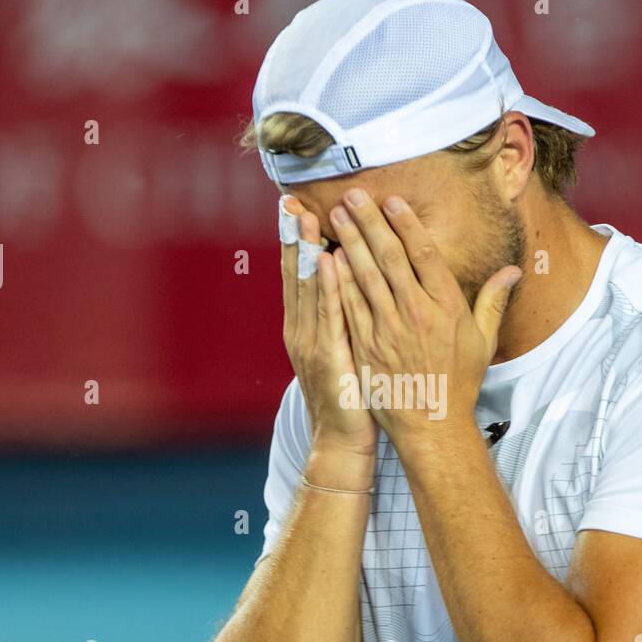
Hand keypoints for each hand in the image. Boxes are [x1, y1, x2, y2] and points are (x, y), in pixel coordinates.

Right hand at [280, 196, 377, 458]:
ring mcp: (311, 343)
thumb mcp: (342, 351)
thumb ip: (341, 319)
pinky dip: (327, 284)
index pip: (301, 276)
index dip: (297, 242)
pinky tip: (329, 259)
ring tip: (305, 217)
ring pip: (308, 288)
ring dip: (307, 251)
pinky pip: (329, 313)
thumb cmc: (351, 396)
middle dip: (293, 237)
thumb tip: (350, 286)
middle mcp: (301, 331)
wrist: (342, 441)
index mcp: (306, 328)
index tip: (295, 207)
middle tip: (290, 200)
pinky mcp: (327, 355)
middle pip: (296, 275)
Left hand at [327, 188, 520, 449]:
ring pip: (364, 276)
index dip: (407, 225)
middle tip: (353, 195)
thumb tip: (513, 271)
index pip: (425, 255)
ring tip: (334, 216)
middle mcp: (416, 314)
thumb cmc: (458, 382)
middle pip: (390, 258)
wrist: (432, 426)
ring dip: (349, 242)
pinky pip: (349, 306)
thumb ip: (493, 301)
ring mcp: (388, 331)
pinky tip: (327, 258)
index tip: (392, 201)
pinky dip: (337, 280)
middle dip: (369, 222)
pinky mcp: (365, 346)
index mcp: (447, 308)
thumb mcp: (483, 341)